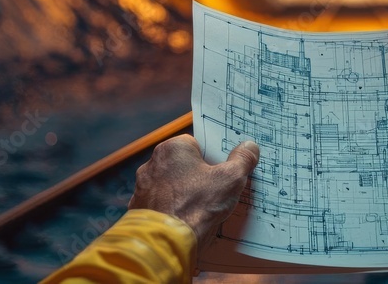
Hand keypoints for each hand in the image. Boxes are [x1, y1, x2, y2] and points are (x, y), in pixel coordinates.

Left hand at [128, 134, 259, 268]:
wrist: (166, 243)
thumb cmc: (196, 206)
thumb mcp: (230, 179)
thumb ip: (242, 159)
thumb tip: (249, 147)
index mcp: (172, 149)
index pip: (196, 145)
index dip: (212, 157)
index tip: (223, 170)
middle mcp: (152, 164)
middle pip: (182, 165)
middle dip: (198, 176)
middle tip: (215, 192)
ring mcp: (142, 188)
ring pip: (170, 186)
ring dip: (182, 194)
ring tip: (200, 210)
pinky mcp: (138, 210)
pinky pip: (160, 205)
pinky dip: (170, 210)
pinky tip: (183, 221)